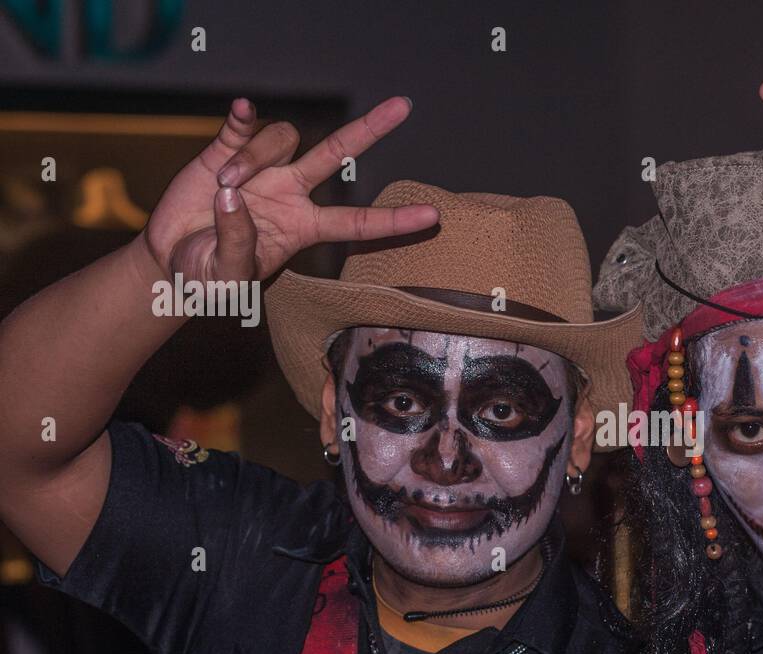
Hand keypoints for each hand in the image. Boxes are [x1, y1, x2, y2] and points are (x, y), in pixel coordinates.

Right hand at [142, 97, 437, 282]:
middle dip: (370, 130)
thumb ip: (237, 244)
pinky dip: (244, 117)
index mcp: (303, 229)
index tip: (432, 216)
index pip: (357, 223)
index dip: (393, 220)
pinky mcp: (226, 152)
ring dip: (254, 158)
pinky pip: (243, 126)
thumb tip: (234, 198)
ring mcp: (263, 169)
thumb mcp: (227, 277)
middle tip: (404, 107)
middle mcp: (291, 193)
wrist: (170, 262)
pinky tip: (243, 110)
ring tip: (223, 188)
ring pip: (282, 140)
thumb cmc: (209, 278)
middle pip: (338, 155)